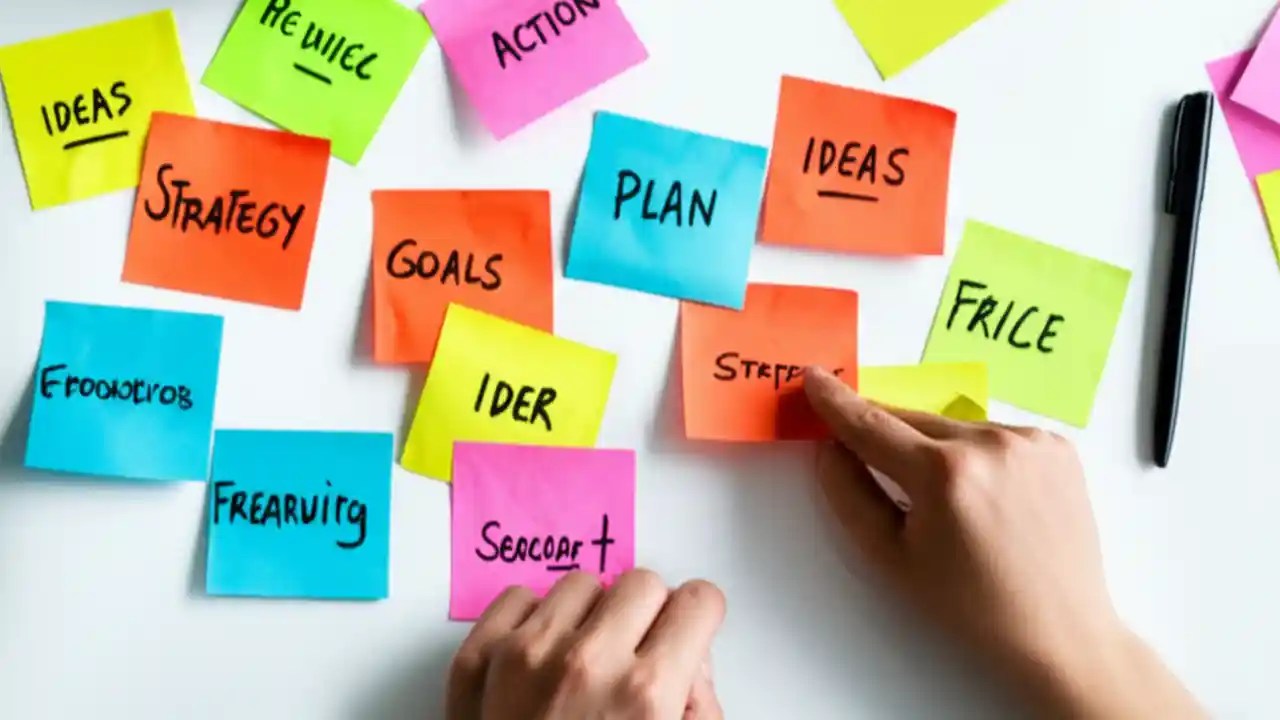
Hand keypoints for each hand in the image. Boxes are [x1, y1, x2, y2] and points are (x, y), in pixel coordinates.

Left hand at [446, 570, 724, 719]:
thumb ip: (699, 709)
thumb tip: (690, 662)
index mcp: (647, 695)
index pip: (698, 600)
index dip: (697, 621)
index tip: (687, 633)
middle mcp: (587, 663)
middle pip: (643, 583)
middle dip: (648, 615)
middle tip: (637, 654)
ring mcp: (525, 655)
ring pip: (581, 583)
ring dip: (589, 615)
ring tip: (584, 662)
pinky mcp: (477, 658)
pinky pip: (519, 597)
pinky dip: (533, 620)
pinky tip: (542, 659)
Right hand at [803, 367, 1203, 718]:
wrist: (1060, 632)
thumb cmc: (969, 606)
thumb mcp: (892, 559)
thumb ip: (850, 495)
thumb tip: (831, 448)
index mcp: (944, 473)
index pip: (872, 425)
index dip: (836, 403)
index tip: (813, 377)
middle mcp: (990, 443)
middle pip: (913, 421)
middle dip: (890, 440)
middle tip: (889, 480)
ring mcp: (1030, 440)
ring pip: (955, 428)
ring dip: (939, 451)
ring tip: (959, 510)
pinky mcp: (1058, 446)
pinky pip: (995, 435)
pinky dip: (981, 457)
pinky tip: (994, 501)